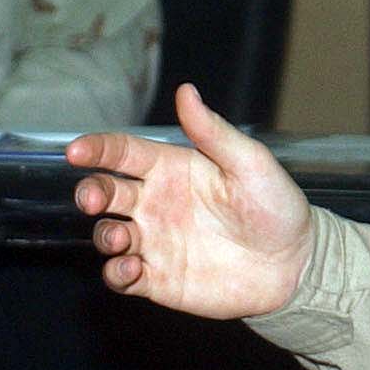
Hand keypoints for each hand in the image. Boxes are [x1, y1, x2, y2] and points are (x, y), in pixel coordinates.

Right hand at [67, 83, 312, 318]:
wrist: (294, 265)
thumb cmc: (275, 206)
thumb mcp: (249, 163)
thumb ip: (213, 132)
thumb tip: (186, 90)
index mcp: (172, 168)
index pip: (123, 153)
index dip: (96, 149)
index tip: (75, 151)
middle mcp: (156, 203)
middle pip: (106, 193)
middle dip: (90, 192)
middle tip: (92, 198)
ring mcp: (155, 242)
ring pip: (108, 235)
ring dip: (104, 236)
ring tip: (120, 238)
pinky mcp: (159, 279)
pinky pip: (123, 277)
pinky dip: (117, 274)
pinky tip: (131, 270)